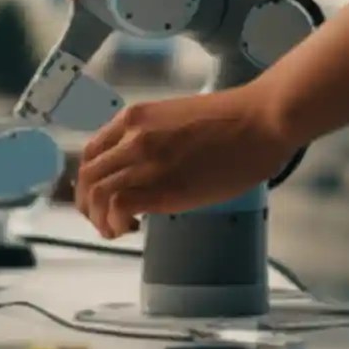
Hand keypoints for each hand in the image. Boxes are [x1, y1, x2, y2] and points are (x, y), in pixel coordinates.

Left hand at [75, 89, 294, 238]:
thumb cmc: (235, 121)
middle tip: (105, 221)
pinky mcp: (161, 185)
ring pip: (95, 193)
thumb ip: (154, 139)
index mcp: (134, 118)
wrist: (262, 120)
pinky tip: (129, 229)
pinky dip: (113, 223)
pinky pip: (116, 206)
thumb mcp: (178, 120)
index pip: (90, 153)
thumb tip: (150, 168)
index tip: (102, 198)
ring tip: (115, 230)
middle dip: (88, 205)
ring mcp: (145, 160)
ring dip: (98, 219)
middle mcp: (132, 137)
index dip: (90, 181)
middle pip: (87, 176)